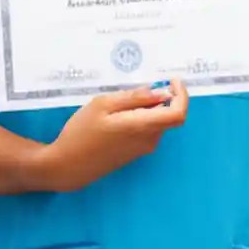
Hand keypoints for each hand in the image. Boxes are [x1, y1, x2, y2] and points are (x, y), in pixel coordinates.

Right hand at [37, 79, 188, 191]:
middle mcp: (149, 140)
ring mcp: (143, 149)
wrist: (66, 167)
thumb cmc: (81, 132)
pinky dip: (141, 118)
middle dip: (161, 98)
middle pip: (169, 115)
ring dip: (148, 108)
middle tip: (139, 88)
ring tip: (119, 104)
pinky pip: (147, 130)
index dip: (181, 95)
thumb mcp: (103, 105)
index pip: (178, 113)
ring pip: (157, 122)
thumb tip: (160, 92)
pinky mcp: (135, 153)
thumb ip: (134, 97)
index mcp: (143, 127)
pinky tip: (117, 117)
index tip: (170, 81)